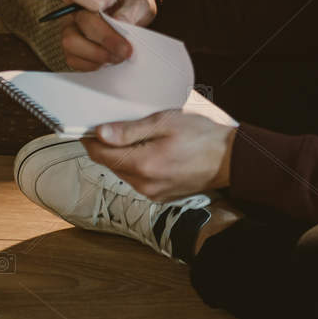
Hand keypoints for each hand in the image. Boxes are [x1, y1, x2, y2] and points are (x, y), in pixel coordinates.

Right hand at [59, 0, 157, 71]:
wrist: (134, 13)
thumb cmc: (134, 0)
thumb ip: (130, 9)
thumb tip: (120, 24)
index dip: (93, 0)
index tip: (112, 4)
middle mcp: (74, 2)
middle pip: (79, 20)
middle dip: (105, 37)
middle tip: (126, 49)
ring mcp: (71, 24)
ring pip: (70, 41)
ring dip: (97, 53)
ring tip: (118, 57)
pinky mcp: (72, 44)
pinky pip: (73, 58)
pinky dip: (92, 63)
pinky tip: (109, 60)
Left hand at [82, 109, 233, 200]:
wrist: (229, 159)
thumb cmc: (201, 136)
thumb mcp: (165, 122)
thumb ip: (130, 130)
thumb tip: (101, 134)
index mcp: (143, 165)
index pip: (100, 154)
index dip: (90, 139)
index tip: (88, 126)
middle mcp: (144, 185)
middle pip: (110, 164)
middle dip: (107, 145)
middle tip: (114, 124)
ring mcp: (152, 193)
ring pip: (123, 172)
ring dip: (122, 155)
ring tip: (138, 136)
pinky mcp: (159, 196)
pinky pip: (137, 179)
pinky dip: (136, 164)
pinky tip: (149, 150)